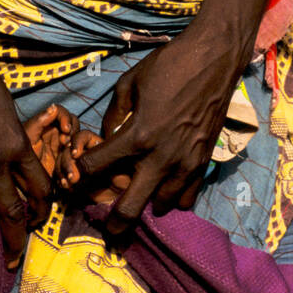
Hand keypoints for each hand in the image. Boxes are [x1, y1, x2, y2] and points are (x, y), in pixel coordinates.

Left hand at [22, 103, 76, 176]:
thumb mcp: (27, 140)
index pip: (59, 112)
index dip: (65, 118)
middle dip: (72, 132)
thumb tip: (53, 108)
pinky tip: (70, 167)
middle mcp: (55, 133)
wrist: (24, 186)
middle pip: (72, 123)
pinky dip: (77, 160)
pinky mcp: (69, 160)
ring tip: (69, 156)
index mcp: (45, 125)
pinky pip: (79, 155)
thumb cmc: (20, 161)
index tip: (66, 130)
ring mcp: (63, 146)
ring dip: (76, 146)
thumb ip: (38, 123)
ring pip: (77, 139)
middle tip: (65, 144)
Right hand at [59, 130, 130, 205]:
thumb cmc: (128, 183)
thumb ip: (106, 167)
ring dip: (61, 171)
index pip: (83, 137)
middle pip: (69, 149)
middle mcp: (87, 153)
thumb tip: (84, 165)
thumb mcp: (121, 172)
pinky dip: (60, 181)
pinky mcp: (74, 180)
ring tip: (67, 184)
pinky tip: (65, 187)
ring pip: (62, 161)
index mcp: (100, 145)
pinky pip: (61, 176)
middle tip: (72, 178)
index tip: (75, 155)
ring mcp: (78, 166)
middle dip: (67, 162)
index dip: (77, 142)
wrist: (123, 200)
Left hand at [74, 24, 244, 232]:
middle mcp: (160, 157)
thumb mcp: (129, 83)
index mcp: (137, 135)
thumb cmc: (169, 65)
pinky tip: (165, 191)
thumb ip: (113, 115)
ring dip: (146, 205)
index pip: (97, 167)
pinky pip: (187, 198)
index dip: (82, 173)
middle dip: (114, 224)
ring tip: (140, 198)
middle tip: (107, 231)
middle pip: (130, 208)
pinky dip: (174, 199)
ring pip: (160, 207)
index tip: (78, 175)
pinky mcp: (202, 164)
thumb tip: (106, 137)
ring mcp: (184, 164)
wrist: (215, 60)